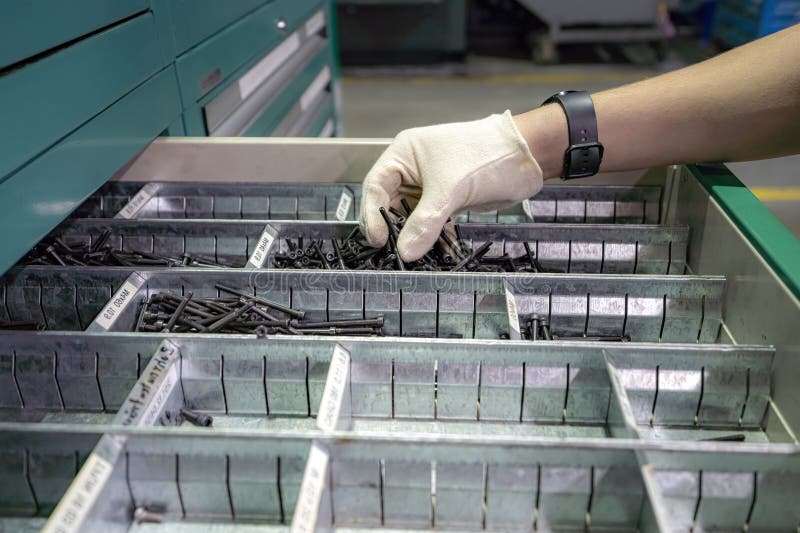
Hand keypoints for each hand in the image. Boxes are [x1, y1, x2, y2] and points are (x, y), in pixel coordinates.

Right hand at [359, 110, 542, 261]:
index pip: (376, 187)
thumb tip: (405, 252)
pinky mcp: (448, 199)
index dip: (372, 214)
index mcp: (404, 154)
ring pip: (412, 217)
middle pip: (390, 204)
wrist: (526, 155)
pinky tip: (437, 252)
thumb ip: (424, 223)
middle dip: (392, 228)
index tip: (377, 240)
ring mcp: (430, 185)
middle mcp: (412, 169)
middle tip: (391, 252)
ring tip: (413, 256)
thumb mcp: (449, 189)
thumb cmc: (485, 155)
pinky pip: (432, 223)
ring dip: (414, 236)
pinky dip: (434, 237)